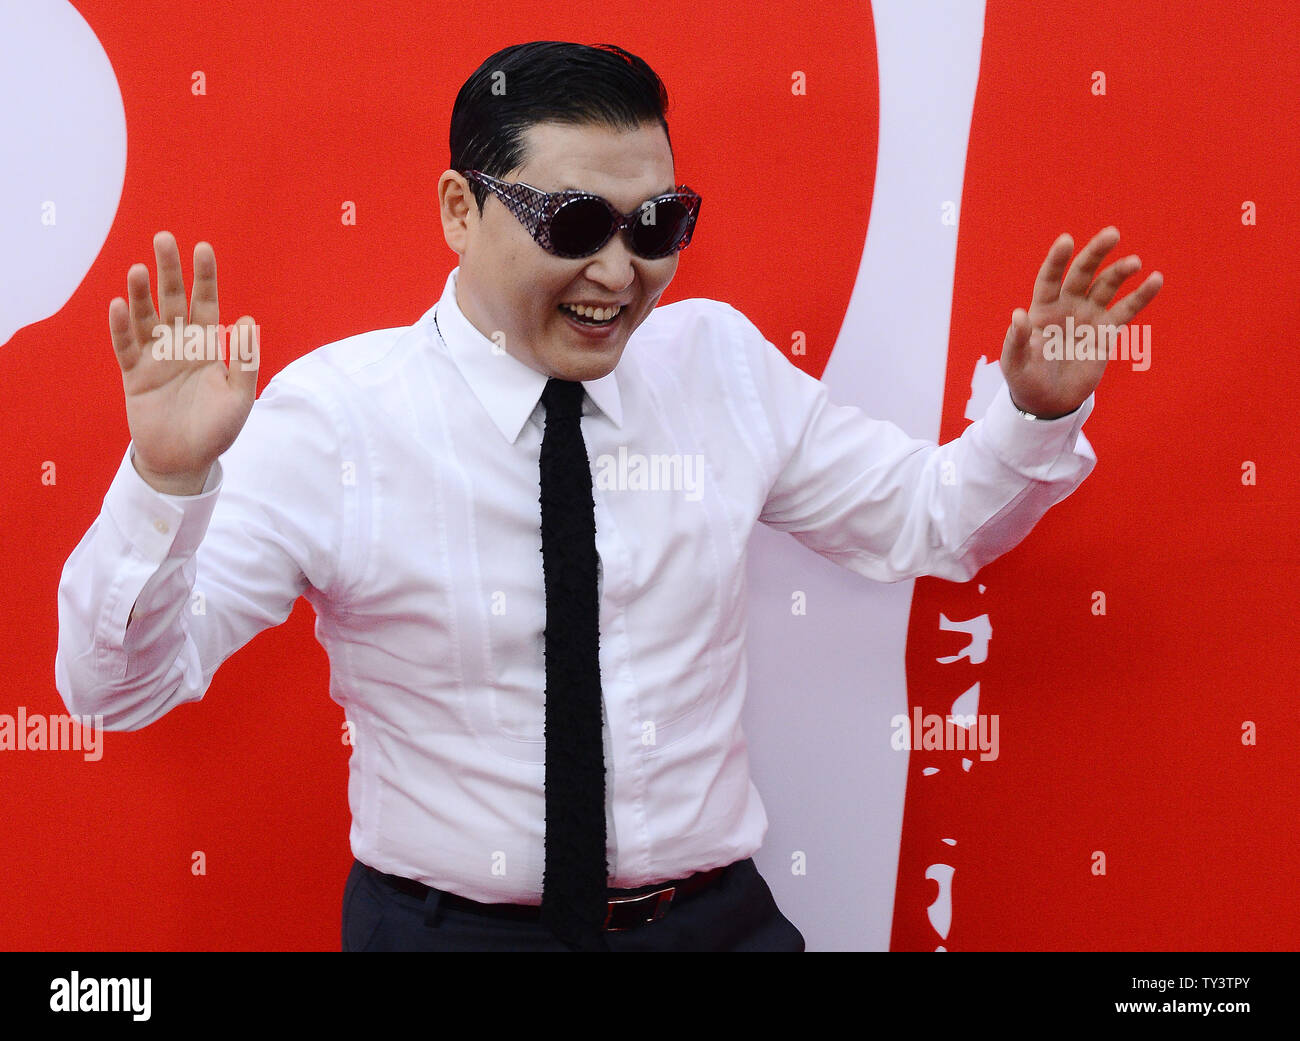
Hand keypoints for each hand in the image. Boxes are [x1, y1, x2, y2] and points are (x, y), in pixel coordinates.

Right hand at [109, 231, 258, 493]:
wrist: (186, 462)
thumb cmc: (217, 430)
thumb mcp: (239, 397)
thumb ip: (244, 362)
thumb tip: (246, 321)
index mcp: (208, 347)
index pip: (206, 304)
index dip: (205, 277)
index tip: (203, 247)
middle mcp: (180, 346)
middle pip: (173, 301)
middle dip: (170, 271)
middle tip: (164, 238)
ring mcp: (155, 359)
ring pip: (146, 318)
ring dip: (140, 294)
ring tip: (138, 269)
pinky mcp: (134, 376)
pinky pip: (126, 346)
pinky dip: (122, 327)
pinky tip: (119, 305)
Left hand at [1000, 226, 1161, 418]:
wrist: (1049, 401)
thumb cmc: (1026, 380)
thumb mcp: (1014, 364)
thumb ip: (1016, 341)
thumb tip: (1018, 315)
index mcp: (1042, 310)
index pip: (1050, 279)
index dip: (1057, 260)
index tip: (1067, 240)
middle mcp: (1067, 306)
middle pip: (1083, 273)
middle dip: (1096, 253)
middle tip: (1112, 234)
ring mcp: (1089, 316)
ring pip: (1107, 286)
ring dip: (1120, 272)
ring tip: (1134, 263)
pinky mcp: (1107, 332)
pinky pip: (1126, 309)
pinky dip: (1141, 295)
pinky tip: (1156, 280)